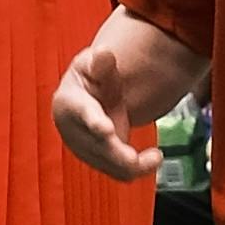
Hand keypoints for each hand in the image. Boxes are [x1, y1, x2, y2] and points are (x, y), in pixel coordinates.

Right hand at [54, 33, 162, 183]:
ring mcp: (84, 148)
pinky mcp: (98, 160)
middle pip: (96, 146)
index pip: (81, 112)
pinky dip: (136, 169)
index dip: (93, 121)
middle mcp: (72, 130)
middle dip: (117, 153)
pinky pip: (117, 172)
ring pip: (108, 164)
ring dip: (132, 166)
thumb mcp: (96, 64)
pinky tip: (152, 159)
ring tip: (156, 157)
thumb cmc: (93, 77)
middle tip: (139, 159)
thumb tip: (104, 53)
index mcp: (68, 102)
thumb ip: (102, 62)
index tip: (106, 129)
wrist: (92, 97)